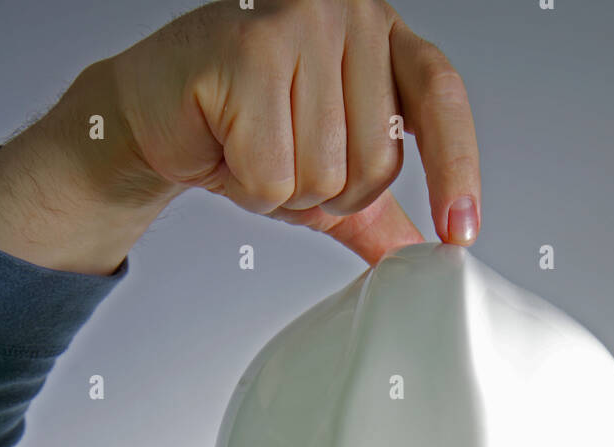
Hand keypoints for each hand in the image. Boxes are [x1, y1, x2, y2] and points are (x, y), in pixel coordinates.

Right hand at [105, 0, 480, 263]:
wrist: (154, 116)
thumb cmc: (242, 131)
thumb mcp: (330, 176)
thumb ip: (380, 210)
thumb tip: (429, 256)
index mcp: (382, 34)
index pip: (443, 100)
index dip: (457, 169)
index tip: (459, 234)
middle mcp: (348, 9)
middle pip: (378, 160)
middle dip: (329, 192)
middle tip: (284, 155)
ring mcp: (297, 18)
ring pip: (324, 172)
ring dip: (282, 189)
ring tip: (250, 145)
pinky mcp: (247, 49)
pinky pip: (273, 171)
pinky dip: (247, 183)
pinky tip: (225, 142)